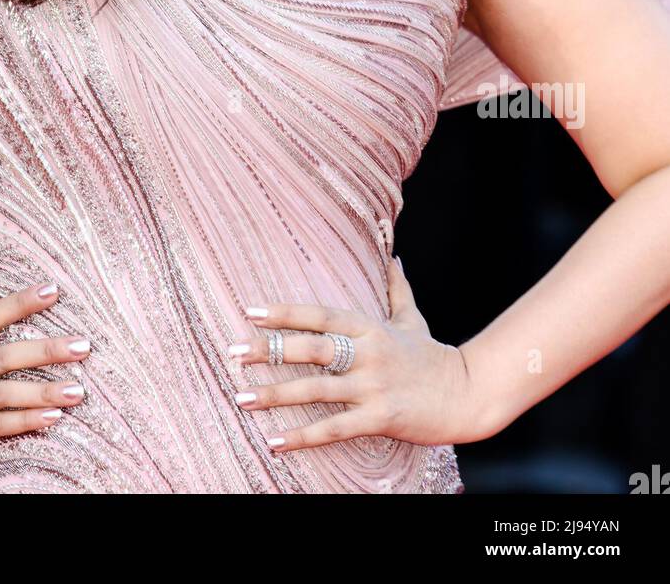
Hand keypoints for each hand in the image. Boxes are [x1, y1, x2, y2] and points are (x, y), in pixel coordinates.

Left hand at [228, 257, 486, 452]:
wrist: (470, 393)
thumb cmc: (435, 356)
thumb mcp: (414, 318)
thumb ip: (398, 289)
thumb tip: (394, 257)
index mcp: (370, 326)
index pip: (319, 315)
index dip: (284, 312)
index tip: (249, 311)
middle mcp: (368, 352)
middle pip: (310, 348)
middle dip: (267, 350)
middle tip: (231, 353)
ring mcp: (374, 385)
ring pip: (316, 389)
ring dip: (275, 394)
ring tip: (241, 399)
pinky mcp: (381, 417)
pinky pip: (334, 428)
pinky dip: (303, 436)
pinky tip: (275, 442)